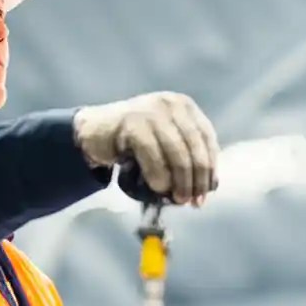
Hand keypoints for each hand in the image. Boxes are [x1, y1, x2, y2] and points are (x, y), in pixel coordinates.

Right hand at [73, 92, 219, 204]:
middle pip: (195, 147)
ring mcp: (151, 112)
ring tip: (178, 199)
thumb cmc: (134, 141)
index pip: (207, 138)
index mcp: (184, 106)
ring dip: (181, 182)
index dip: (210, 167)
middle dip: (197, 179)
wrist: (95, 132)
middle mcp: (171, 104)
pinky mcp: (133, 124)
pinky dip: (159, 176)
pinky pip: (153, 156)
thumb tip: (208, 186)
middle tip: (193, 201)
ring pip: (178, 153)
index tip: (207, 191)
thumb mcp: (165, 140)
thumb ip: (185, 154)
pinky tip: (159, 188)